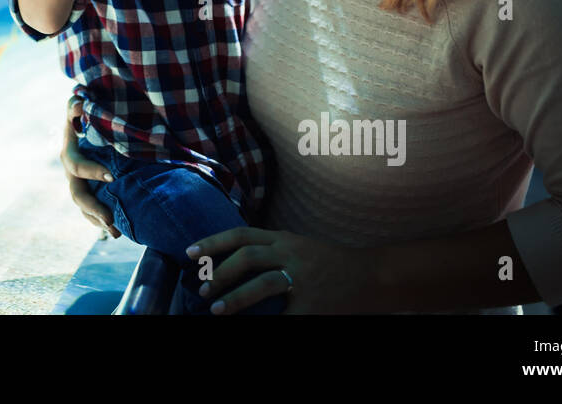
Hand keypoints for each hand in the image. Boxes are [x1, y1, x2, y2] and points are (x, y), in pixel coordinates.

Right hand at [59, 97, 118, 237]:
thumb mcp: (81, 108)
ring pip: (84, 206)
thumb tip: (79, 102)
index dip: (91, 171)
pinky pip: (89, 211)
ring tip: (114, 231)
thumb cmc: (90, 112)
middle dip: (93, 206)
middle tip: (111, 218)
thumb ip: (76, 106)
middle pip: (78, 193)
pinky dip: (100, 221)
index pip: (76, 164)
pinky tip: (116, 233)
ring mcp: (78, 182)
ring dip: (97, 219)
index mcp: (70, 150)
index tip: (112, 177)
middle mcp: (72, 169)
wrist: (95, 123)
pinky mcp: (87, 190)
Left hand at [185, 227, 379, 313]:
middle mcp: (291, 253)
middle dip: (219, 273)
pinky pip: (285, 315)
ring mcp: (303, 278)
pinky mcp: (314, 304)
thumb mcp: (296, 246)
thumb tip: (228, 260)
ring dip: (235, 298)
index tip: (189, 253)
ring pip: (263, 283)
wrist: (372, 275)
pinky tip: (252, 327)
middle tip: (202, 289)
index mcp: (283, 239)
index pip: (240, 234)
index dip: (212, 242)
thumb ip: (268, 249)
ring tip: (217, 311)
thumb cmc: (327, 263)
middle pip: (247, 257)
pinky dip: (267, 321)